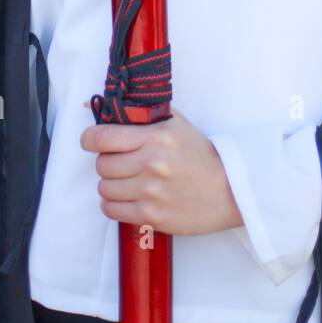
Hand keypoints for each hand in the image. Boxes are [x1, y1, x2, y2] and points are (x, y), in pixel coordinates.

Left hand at [79, 105, 244, 236]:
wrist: (231, 190)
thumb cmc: (202, 155)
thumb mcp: (178, 125)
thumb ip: (147, 115)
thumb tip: (114, 106)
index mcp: (156, 138)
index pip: (103, 137)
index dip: (90, 138)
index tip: (90, 140)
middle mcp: (150, 164)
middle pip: (102, 164)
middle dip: (106, 161)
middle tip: (119, 162)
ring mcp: (150, 193)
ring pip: (104, 188)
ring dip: (111, 184)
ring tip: (126, 181)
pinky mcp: (152, 216)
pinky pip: (112, 211)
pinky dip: (114, 205)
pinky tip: (126, 198)